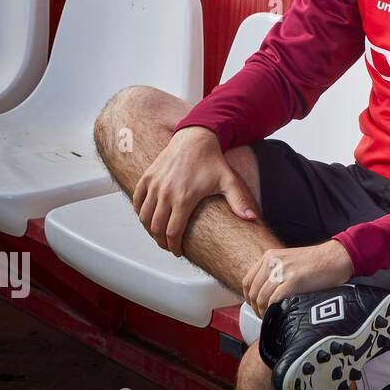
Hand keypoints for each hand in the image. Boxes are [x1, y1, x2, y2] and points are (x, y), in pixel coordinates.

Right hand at [133, 126, 259, 257]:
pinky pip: (137, 200)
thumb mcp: (229, 181)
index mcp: (184, 198)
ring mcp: (154, 185)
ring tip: (159, 234)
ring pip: (143, 216)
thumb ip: (239, 201)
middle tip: (169, 246)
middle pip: (155, 228)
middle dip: (161, 241)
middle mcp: (165, 193)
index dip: (174, 246)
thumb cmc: (211, 160)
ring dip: (149, 229)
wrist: (196, 138)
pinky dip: (140, 212)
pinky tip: (148, 217)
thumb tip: (252, 218)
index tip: (178, 251)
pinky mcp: (147, 177)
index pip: (172, 232)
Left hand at [243, 241, 354, 316]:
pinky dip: (273, 310)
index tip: (255, 307)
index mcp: (270, 256)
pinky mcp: (293, 280)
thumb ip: (275, 273)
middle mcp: (273, 261)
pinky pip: (274, 299)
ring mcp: (282, 270)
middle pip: (253, 291)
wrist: (337, 257)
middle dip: (256, 308)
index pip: (248, 281)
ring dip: (263, 312)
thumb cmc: (318, 263)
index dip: (249, 298)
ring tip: (271, 317)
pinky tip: (278, 314)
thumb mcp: (289, 262)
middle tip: (264, 316)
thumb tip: (264, 294)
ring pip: (262, 297)